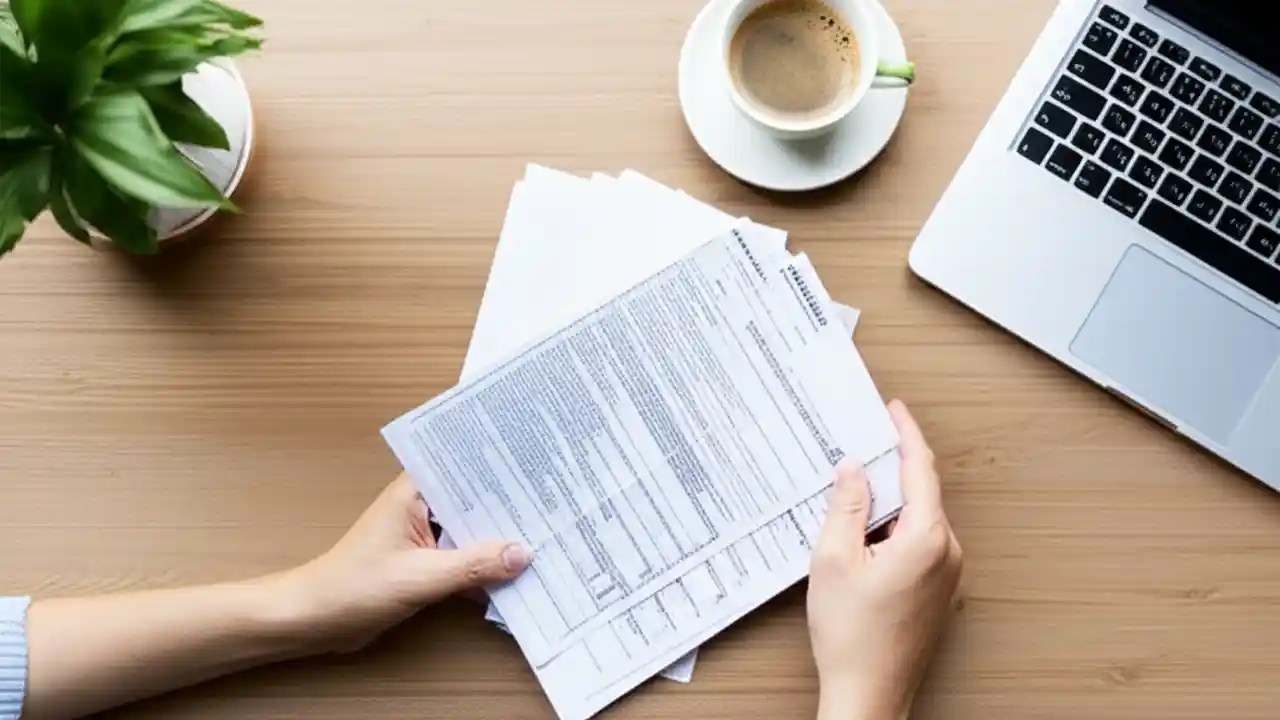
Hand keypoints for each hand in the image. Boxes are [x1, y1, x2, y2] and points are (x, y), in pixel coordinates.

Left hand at [281, 474, 532, 652]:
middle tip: (557, 502)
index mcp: (414, 492)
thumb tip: (523, 553)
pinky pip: (465, 557)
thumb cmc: (353, 587)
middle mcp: (422, 506)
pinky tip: (518, 572)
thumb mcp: (419, 577)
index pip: (465, 467)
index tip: (539, 465)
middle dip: (509, 505)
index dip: (500, 467)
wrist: (314, 620)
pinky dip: (486, 565)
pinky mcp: (427, 562)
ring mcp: (425, 535)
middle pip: (475, 499)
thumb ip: (473, 565)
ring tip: (548, 534)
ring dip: (500, 538)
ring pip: (473, 530)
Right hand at [807, 400, 961, 719]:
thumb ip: (844, 506)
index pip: (919, 469)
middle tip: (859, 445)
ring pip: (916, 519)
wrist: (868, 693)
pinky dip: (891, 529)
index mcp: (926, 538)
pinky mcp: (937, 589)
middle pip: (920, 492)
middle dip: (890, 467)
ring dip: (886, 504)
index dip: (904, 434)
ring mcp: (946, 573)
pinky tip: (861, 535)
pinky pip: (917, 542)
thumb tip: (852, 471)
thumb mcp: (833, 559)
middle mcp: (946, 552)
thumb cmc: (853, 638)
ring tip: (847, 499)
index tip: (894, 410)